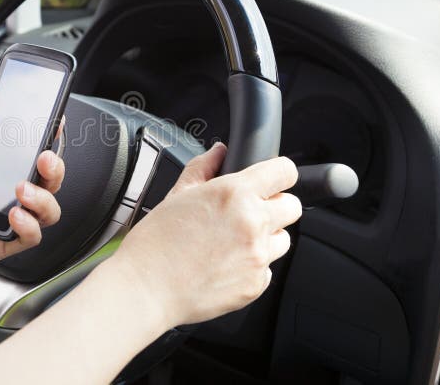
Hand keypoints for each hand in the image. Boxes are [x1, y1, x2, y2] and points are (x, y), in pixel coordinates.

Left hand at [0, 94, 64, 287]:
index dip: (46, 144)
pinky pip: (30, 237)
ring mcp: (4, 222)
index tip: (53, 126)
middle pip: (47, 183)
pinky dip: (29, 225)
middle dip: (54, 168)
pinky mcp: (1, 244)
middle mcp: (2, 197)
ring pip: (47, 211)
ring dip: (43, 198)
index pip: (28, 157)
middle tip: (44, 159)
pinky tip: (14, 215)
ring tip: (23, 190)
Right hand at [109, 144, 300, 327]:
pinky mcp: (256, 284)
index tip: (271, 180)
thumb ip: (203, 167)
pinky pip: (267, 269)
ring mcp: (258, 256)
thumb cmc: (155, 243)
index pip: (285, 172)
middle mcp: (253, 223)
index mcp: (234, 193)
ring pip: (283, 239)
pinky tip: (224, 264)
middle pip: (292, 206)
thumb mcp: (177, 194)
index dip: (278, 174)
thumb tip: (219, 152)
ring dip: (265, 238)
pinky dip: (252, 266)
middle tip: (247, 213)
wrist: (146, 288)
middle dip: (274, 206)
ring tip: (231, 242)